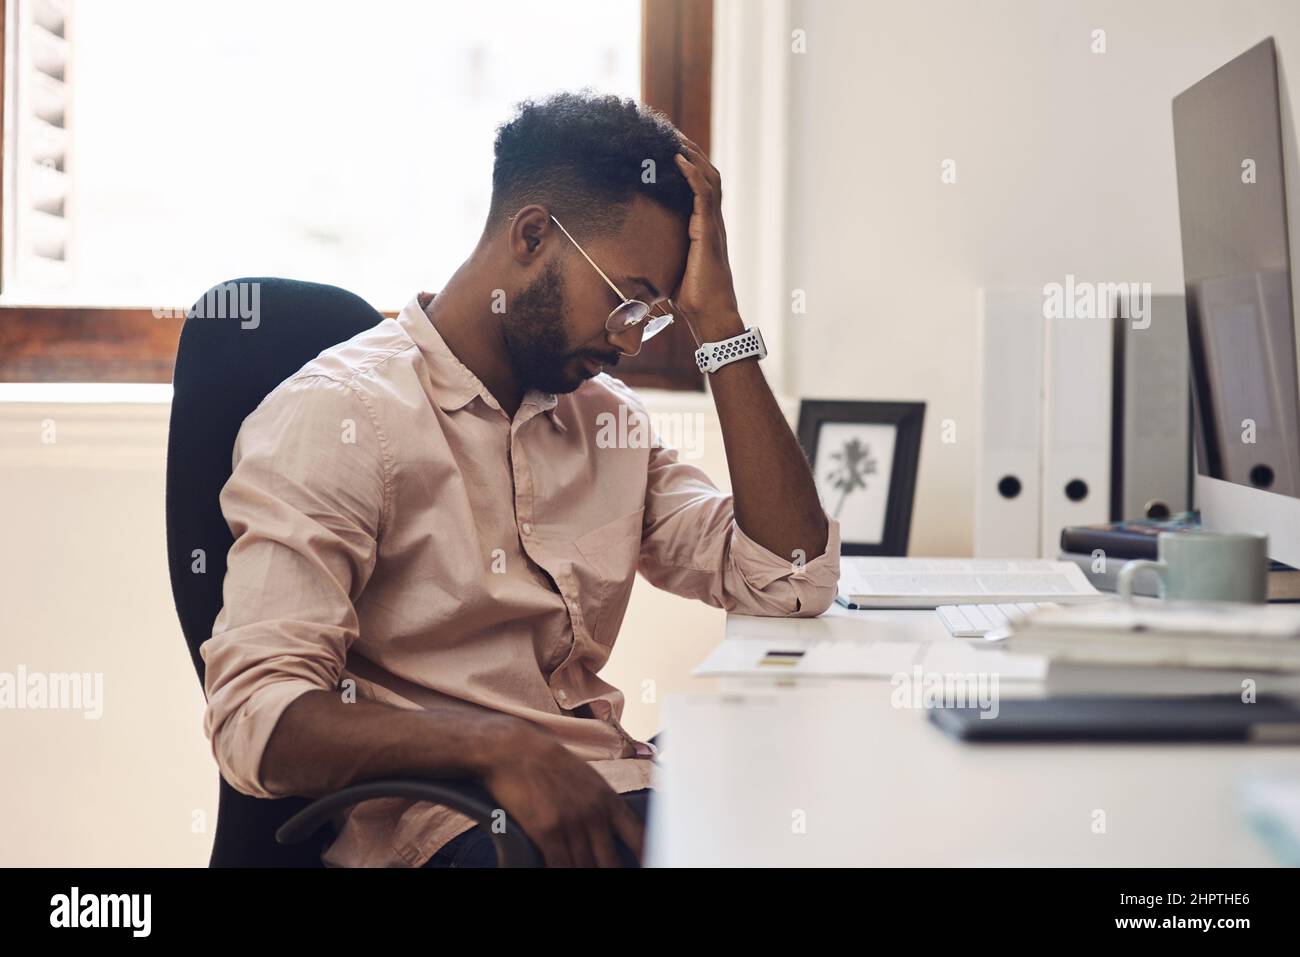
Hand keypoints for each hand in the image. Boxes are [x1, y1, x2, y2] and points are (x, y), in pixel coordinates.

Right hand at [481, 729, 644, 866]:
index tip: (646, 864)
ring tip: (585, 871)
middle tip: (605, 869)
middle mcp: (595, 814)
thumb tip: (614, 832)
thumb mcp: (589, 779)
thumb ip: (604, 806)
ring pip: (586, 868)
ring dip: (585, 873)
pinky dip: (563, 872)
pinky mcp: (547, 831)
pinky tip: (561, 872)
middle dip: (610, 870)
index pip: (639, 837)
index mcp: (609, 800)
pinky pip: (560, 866)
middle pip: (611, 863)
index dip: (645, 857)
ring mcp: (572, 824)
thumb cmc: (551, 763)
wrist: (517, 749)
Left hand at [672, 136, 742, 338]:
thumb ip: (661, 256)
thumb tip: (636, 258)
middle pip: (707, 175)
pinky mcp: (709, 233)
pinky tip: (680, 160)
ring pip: (708, 179)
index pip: (700, 186)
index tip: (670, 147)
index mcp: (704, 226)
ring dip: (692, 156)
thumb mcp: (671, 269)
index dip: (688, 165)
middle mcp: (712, 221)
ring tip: (674, 137)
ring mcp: (713, 225)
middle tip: (670, 132)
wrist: (711, 314)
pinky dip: (693, 175)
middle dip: (690, 151)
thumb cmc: (693, 298)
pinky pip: (704, 196)